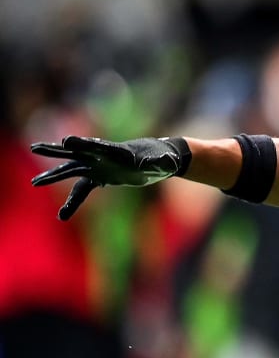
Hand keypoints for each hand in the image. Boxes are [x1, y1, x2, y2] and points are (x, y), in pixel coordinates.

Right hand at [31, 136, 190, 219]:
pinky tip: (62, 215)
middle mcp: (102, 156)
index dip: (81, 144)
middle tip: (34, 148)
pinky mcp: (101, 176)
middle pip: (75, 152)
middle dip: (55, 151)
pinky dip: (73, 201)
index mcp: (116, 151)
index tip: (65, 142)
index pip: (96, 146)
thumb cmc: (162, 159)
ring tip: (34, 182)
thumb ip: (160, 164)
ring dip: (54, 176)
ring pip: (72, 170)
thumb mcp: (163, 162)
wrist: (160, 160)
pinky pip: (82, 189)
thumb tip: (165, 166)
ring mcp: (99, 166)